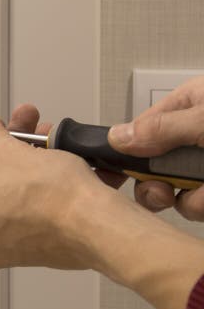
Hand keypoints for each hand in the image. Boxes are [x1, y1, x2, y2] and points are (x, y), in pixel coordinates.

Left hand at [0, 104, 131, 271]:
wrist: (102, 228)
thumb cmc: (58, 201)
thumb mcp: (13, 152)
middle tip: (8, 122)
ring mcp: (0, 247)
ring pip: (0, 189)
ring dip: (17, 155)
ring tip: (36, 130)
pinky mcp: (26, 248)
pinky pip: (18, 205)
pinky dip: (28, 179)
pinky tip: (46, 152)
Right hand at [108, 76, 203, 219]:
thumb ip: (163, 128)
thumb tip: (117, 137)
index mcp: (189, 104)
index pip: (140, 128)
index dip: (127, 152)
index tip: (113, 173)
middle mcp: (194, 133)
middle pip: (151, 164)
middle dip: (155, 185)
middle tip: (166, 191)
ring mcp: (203, 163)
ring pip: (173, 189)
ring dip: (186, 199)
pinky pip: (195, 203)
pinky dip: (203, 204)